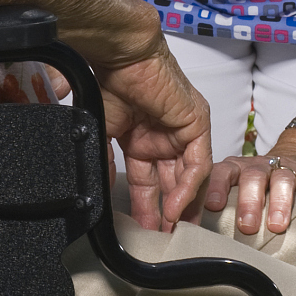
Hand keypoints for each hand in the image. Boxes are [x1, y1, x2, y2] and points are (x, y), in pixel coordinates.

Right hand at [93, 43, 211, 232]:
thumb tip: (98, 191)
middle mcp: (166, 137)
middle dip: (169, 213)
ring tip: (173, 231)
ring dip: (182, 206)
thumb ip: (105, 163)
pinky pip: (197, 166)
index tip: (141, 230)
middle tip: (165, 239)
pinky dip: (187, 189)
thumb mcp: (102, 132)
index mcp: (143, 138)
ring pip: (189, 178)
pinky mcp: (197, 126)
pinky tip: (174, 207)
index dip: (145, 207)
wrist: (123, 56)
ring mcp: (184, 132)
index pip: (149, 181)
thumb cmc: (110, 82)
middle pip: (172, 183)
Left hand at [203, 138, 295, 237]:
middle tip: (246, 226)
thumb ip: (223, 210)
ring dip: (279, 203)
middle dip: (249, 201)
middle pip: (252, 177)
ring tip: (277, 227)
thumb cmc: (265, 186)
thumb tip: (196, 237)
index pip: (222, 172)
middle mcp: (262, 166)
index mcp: (238, 169)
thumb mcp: (242, 191)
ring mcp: (290, 169)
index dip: (215, 186)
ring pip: (283, 180)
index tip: (211, 206)